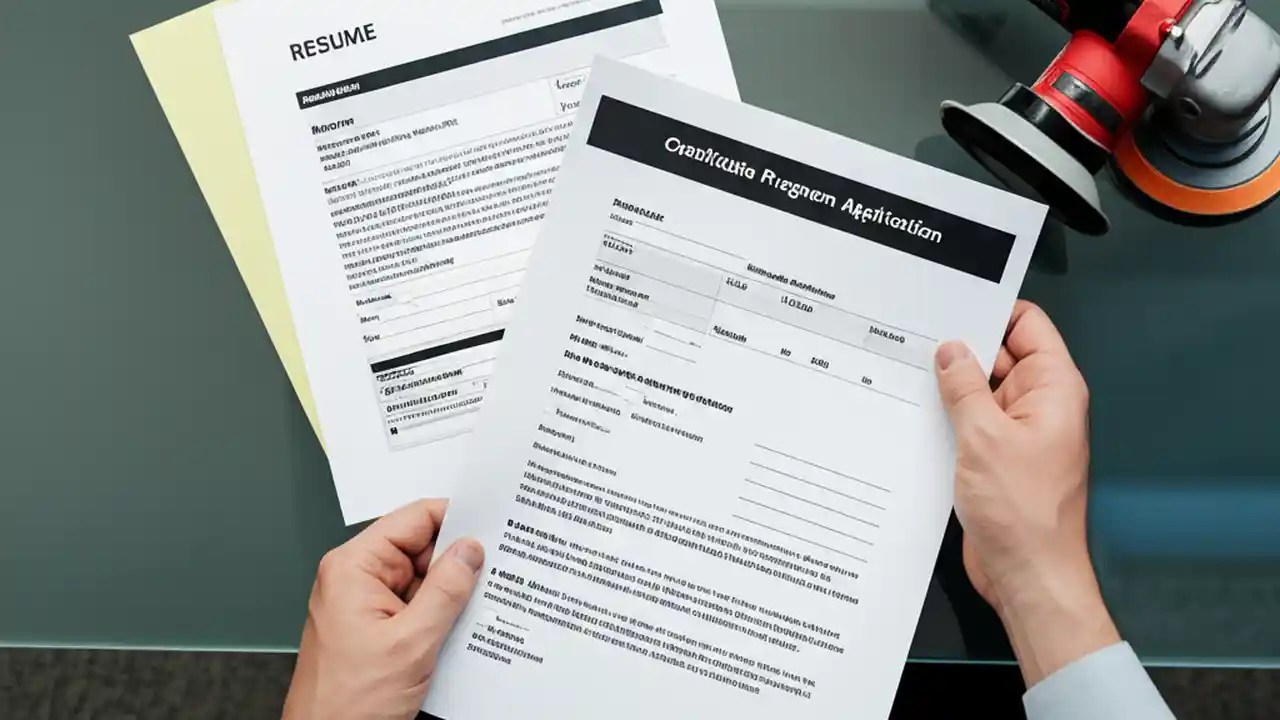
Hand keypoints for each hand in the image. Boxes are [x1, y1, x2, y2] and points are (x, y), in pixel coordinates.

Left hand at [282, 500, 484, 719]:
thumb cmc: (348, 703)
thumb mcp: (411, 643)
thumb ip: (445, 591)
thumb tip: (470, 551)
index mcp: (354, 568)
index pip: (412, 519)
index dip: (453, 516)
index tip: (492, 522)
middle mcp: (356, 579)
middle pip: (420, 549)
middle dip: (457, 560)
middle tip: (496, 570)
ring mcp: (365, 604)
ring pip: (422, 580)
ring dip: (450, 593)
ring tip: (478, 606)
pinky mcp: (375, 628)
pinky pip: (416, 607)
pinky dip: (440, 615)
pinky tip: (460, 628)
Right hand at [935, 301, 1117, 685]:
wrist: (1029, 578)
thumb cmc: (1026, 517)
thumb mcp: (984, 438)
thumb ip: (964, 388)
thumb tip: (951, 351)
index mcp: (1054, 390)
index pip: (1027, 326)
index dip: (991, 311)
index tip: (950, 305)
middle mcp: (1040, 406)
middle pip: (999, 356)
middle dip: (960, 350)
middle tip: (915, 341)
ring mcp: (1018, 433)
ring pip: (980, 392)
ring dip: (950, 389)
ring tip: (909, 377)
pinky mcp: (997, 458)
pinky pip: (971, 424)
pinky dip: (948, 419)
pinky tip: (917, 416)